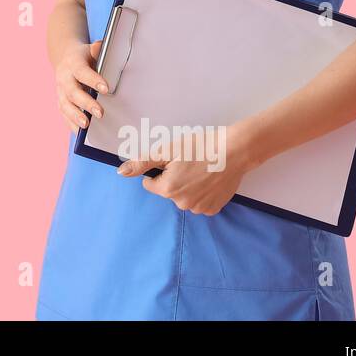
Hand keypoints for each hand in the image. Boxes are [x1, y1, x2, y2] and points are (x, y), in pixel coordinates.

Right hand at [55, 40, 107, 133]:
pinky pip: (64, 114)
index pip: (82, 72)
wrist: (65, 58)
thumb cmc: (85, 56)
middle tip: (100, 113)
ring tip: (87, 125)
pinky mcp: (60, 101)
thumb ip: (99, 50)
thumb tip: (105, 48)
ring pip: (65, 105)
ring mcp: (60, 91)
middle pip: (73, 92)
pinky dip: (71, 124)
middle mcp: (64, 78)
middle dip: (86, 103)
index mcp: (73, 63)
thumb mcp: (91, 49)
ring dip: (75, 116)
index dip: (93, 80)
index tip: (106, 89)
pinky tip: (80, 133)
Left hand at [116, 126, 254, 215]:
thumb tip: (121, 173)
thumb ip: (142, 163)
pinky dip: (202, 193)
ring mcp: (199, 209)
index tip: (175, 161)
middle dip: (174, 179)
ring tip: (202, 170)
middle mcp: (182, 204)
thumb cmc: (199, 147)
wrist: (234, 151)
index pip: (150, 184)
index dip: (160, 170)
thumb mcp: (167, 150)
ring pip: (184, 197)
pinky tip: (210, 180)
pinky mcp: (213, 209)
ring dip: (188, 186)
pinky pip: (200, 202)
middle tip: (190, 163)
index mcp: (167, 190)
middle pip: (168, 191)